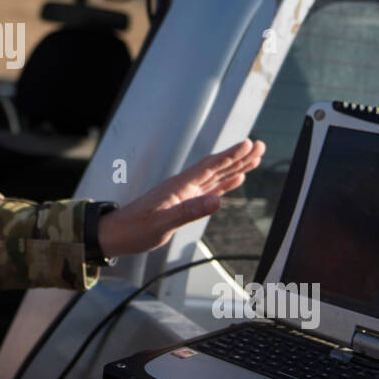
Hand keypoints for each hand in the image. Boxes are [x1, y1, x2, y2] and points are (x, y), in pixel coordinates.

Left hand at [96, 138, 264, 258]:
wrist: (117, 234)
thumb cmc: (135, 229)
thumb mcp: (162, 224)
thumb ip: (188, 212)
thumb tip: (216, 201)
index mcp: (179, 186)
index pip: (210, 166)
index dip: (230, 156)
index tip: (249, 144)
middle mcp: (184, 186)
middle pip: (216, 166)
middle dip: (239, 157)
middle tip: (261, 146)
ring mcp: (185, 193)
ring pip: (216, 176)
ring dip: (235, 167)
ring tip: (255, 158)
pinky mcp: (184, 202)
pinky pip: (210, 189)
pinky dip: (225, 183)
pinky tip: (236, 179)